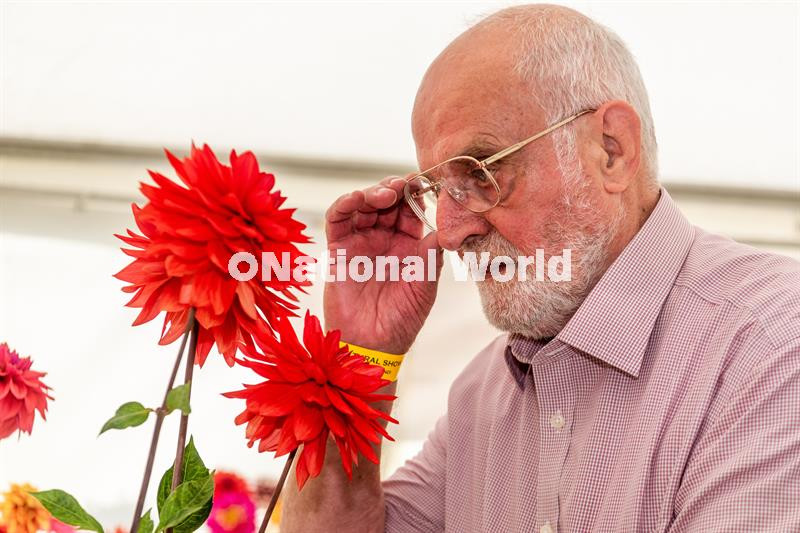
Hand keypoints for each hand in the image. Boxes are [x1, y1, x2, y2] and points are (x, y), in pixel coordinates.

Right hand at [323, 175, 441, 353]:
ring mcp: (361, 242)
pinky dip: (346, 203)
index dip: (417, 194)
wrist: (374, 345)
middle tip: (404, 185)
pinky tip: (359, 199)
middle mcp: (384, 239)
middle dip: (395, 188)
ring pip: (363, 204)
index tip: (426, 184)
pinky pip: (338, 218)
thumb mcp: (426, 283)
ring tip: (387, 193)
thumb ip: (433, 251)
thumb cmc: (403, 319)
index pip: (411, 209)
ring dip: (373, 192)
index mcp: (408, 245)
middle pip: (387, 201)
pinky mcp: (339, 249)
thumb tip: (449, 223)